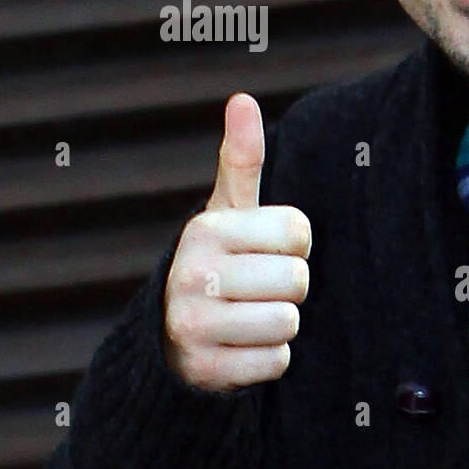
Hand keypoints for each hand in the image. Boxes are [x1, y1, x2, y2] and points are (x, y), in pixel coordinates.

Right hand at [162, 93, 311, 390]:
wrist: (169, 337)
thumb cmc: (216, 263)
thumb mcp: (225, 212)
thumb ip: (241, 159)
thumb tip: (242, 98)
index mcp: (205, 229)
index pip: (298, 231)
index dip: (293, 244)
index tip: (264, 250)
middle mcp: (193, 274)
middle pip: (296, 279)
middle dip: (287, 288)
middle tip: (255, 289)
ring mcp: (194, 324)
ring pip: (288, 322)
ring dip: (279, 325)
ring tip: (247, 317)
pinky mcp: (205, 369)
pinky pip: (276, 363)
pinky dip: (267, 359)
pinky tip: (239, 347)